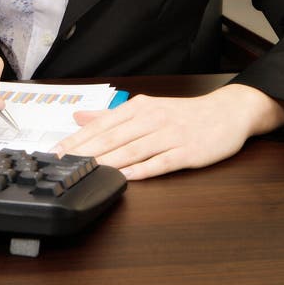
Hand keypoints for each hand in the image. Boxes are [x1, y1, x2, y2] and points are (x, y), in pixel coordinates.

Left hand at [53, 84, 283, 179]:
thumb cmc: (183, 114)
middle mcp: (152, 118)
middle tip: (64, 165)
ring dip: (109, 161)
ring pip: (134, 149)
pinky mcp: (187, 152)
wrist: (226, 112)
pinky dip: (143, 170)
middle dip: (86, 151)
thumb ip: (112, 115)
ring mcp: (170, 135)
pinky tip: (127, 177)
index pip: (102, 124)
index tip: (56, 152)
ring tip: (88, 172)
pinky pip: (161, 162)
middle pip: (114, 137)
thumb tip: (79, 117)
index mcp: (140, 108)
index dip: (78, 139)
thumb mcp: (146, 108)